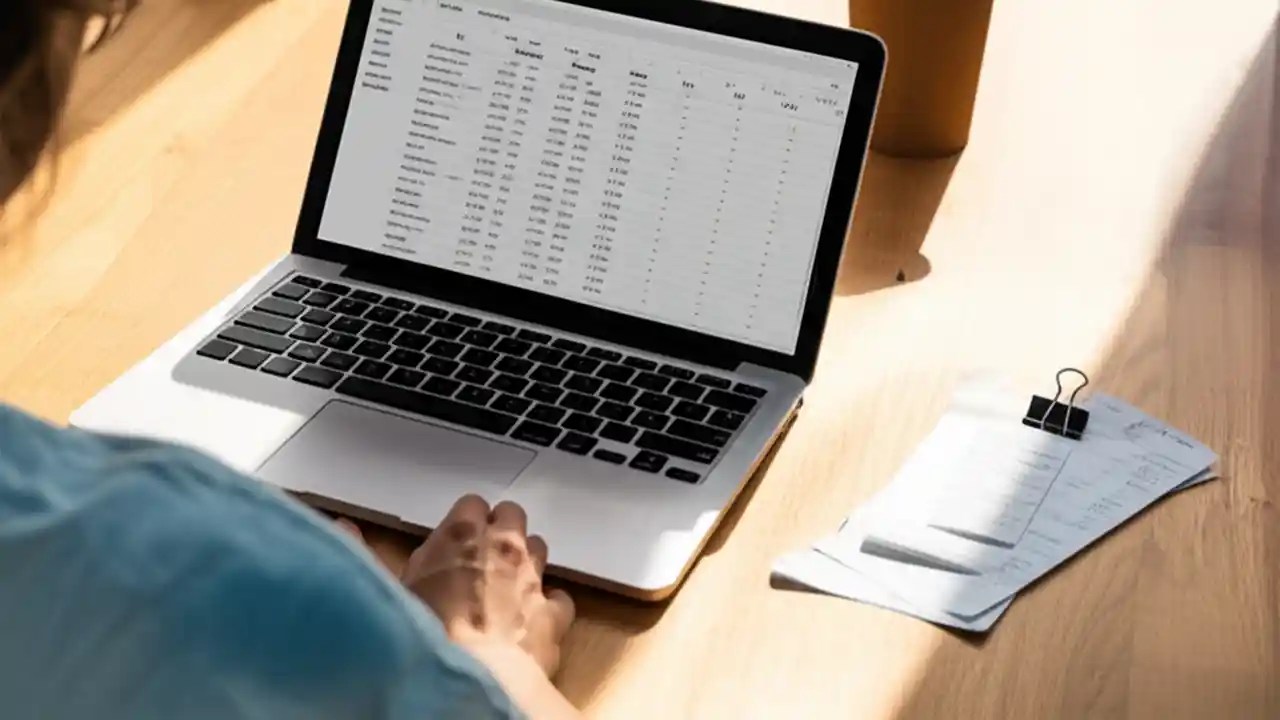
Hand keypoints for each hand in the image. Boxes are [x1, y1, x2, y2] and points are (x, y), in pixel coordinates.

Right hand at [335, 500, 579, 717]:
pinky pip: (559, 598)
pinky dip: (548, 605)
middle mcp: (504, 547)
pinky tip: (532, 620)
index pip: (472, 502)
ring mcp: (534, 579)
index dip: (463, 521)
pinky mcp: (554, 614)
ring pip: (540, 548)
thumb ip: (363, 553)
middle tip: (478, 557)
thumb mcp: (384, 589)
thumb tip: (341, 527)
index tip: (452, 539)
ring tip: (504, 585)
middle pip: (512, 516)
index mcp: (463, 534)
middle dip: (499, 531)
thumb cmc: (424, 636)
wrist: (472, 681)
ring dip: (525, 561)